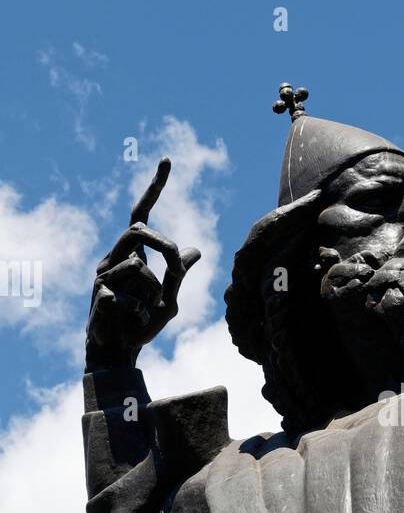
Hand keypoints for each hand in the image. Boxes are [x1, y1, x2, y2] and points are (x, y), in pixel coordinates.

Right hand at [85, 158, 200, 369]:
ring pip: (138, 265)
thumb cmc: (142, 325)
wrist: (120, 352)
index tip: (167, 160)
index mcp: (131, 254)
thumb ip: (179, 275)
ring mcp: (102, 274)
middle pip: (138, 229)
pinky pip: (127, 294)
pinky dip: (140, 311)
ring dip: (154, 290)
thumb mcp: (169, 300)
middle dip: (164, 245)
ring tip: (148, 311)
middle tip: (177, 267)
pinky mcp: (97, 293)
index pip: (141, 215)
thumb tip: (197, 251)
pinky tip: (132, 322)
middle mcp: (113, 258)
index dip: (154, 188)